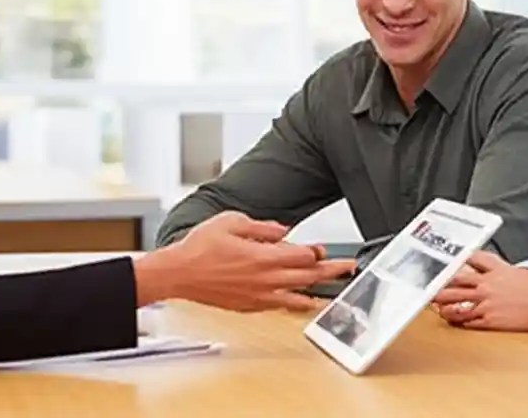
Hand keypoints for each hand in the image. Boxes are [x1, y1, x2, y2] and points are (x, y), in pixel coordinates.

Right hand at [135, 211, 353, 312]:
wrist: (179, 273)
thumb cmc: (200, 248)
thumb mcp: (232, 221)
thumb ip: (262, 226)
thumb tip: (282, 230)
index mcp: (264, 256)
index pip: (303, 255)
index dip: (317, 251)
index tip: (323, 249)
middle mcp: (266, 279)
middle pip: (309, 276)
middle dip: (331, 271)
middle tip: (347, 268)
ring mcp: (259, 295)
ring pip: (299, 295)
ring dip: (319, 291)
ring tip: (335, 290)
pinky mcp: (250, 306)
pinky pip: (281, 307)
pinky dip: (296, 304)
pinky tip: (304, 303)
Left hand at [430, 251, 527, 330]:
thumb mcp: (515, 270)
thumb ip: (497, 267)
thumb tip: (485, 265)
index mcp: (493, 272)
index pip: (470, 260)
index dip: (455, 260)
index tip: (444, 261)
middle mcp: (486, 287)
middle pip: (455, 283)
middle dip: (439, 285)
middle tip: (428, 286)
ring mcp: (486, 304)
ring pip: (457, 304)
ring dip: (444, 306)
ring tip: (436, 306)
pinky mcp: (490, 320)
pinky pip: (468, 321)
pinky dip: (459, 320)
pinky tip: (453, 319)